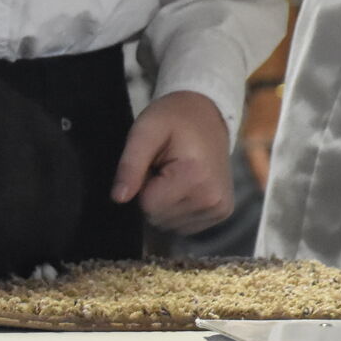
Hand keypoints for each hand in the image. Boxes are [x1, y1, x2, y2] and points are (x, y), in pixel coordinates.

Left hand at [111, 90, 233, 233]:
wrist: (207, 114)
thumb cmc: (172, 119)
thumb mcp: (144, 131)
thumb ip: (130, 165)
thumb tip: (118, 199)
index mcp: (196, 177)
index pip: (148, 206)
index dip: (142, 186)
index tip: (153, 165)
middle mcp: (213, 199)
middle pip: (158, 218)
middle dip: (152, 196)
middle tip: (163, 168)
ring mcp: (219, 208)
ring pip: (168, 225)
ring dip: (163, 203)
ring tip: (173, 174)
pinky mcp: (221, 212)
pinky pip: (182, 225)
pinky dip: (176, 208)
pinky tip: (183, 185)